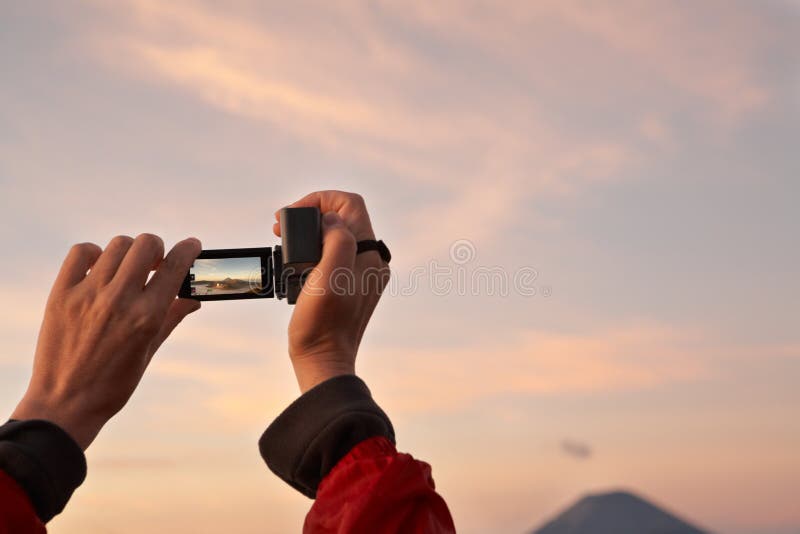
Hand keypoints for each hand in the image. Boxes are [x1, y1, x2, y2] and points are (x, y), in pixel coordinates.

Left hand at [11, 234, 201, 448]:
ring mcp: (88, 295)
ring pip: (117, 246)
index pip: (175, 266)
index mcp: (146, 317)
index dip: (189, 250)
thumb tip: (192, 299)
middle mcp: (119, 300)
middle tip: (155, 264)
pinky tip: (99, 270)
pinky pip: (81, 253)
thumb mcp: (149, 352)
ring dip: (129, 253)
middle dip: (157, 249)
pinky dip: (94, 254)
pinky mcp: (62, 294)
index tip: (192, 246)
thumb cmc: (112, 384)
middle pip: (146, 245)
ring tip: (126, 269)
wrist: (65, 403)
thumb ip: (172, 318)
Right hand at [274, 191, 389, 392]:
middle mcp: (369, 261)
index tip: (293, 213)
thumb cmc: (322, 323)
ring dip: (308, 231)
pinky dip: (310, 249)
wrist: (322, 360)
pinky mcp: (347, 286)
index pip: (350, 204)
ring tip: (282, 239)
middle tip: (280, 224)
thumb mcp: (330, 276)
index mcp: (369, 254)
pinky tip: (293, 260)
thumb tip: (333, 219)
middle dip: (311, 213)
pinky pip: (331, 254)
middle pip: (343, 216)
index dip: (320, 200)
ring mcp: (360, 274)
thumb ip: (338, 240)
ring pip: (335, 235)